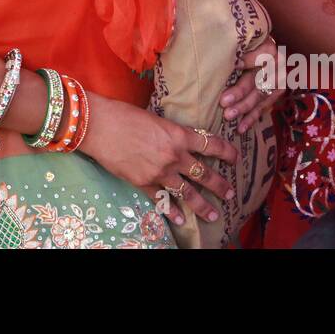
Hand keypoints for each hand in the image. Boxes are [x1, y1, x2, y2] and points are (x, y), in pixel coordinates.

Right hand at [79, 94, 238, 225]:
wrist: (98, 126)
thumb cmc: (123, 115)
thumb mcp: (155, 119)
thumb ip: (170, 133)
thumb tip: (179, 140)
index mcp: (178, 135)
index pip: (210, 145)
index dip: (226, 152)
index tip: (235, 158)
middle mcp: (173, 155)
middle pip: (204, 173)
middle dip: (220, 185)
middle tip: (230, 193)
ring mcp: (159, 172)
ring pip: (187, 192)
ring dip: (202, 205)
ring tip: (213, 214)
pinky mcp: (143, 183)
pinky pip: (162, 200)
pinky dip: (171, 210)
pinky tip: (180, 218)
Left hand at [220, 35, 284, 133]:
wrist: (255, 48)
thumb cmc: (242, 44)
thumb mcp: (242, 43)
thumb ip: (239, 50)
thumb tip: (232, 62)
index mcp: (269, 47)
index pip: (262, 55)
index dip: (248, 61)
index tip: (233, 66)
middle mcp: (277, 64)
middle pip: (259, 79)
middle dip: (241, 92)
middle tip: (224, 102)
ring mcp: (278, 80)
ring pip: (261, 96)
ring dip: (244, 107)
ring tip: (228, 115)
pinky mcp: (275, 93)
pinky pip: (263, 107)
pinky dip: (251, 118)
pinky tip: (240, 128)